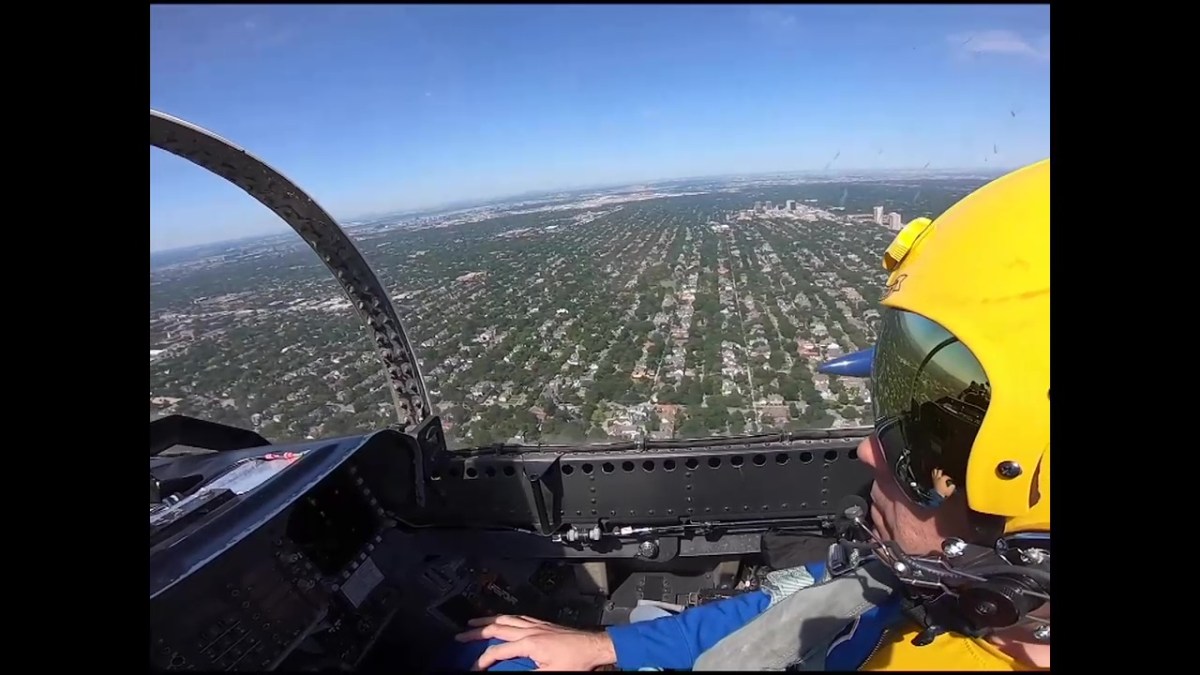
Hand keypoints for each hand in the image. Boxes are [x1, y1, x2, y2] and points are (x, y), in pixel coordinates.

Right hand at [454, 614, 616, 670]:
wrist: (593, 647)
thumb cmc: (576, 661)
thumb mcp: (549, 674)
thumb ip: (527, 674)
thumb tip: (510, 672)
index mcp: (529, 642)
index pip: (498, 651)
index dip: (482, 660)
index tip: (474, 667)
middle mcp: (530, 629)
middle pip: (497, 628)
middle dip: (477, 632)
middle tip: (461, 635)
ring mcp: (537, 624)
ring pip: (506, 618)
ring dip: (489, 620)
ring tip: (475, 623)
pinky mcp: (544, 624)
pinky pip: (519, 617)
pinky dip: (506, 617)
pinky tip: (504, 619)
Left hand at [931, 468, 955, 497]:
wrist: (936, 495)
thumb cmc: (943, 493)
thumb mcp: (949, 491)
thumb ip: (952, 487)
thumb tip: (953, 485)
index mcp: (942, 479)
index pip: (946, 476)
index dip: (949, 477)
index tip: (950, 479)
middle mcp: (938, 478)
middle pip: (939, 471)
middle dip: (941, 471)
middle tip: (943, 472)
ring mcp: (934, 479)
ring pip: (934, 471)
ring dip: (936, 471)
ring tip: (938, 470)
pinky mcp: (932, 481)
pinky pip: (932, 475)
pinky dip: (933, 474)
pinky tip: (935, 475)